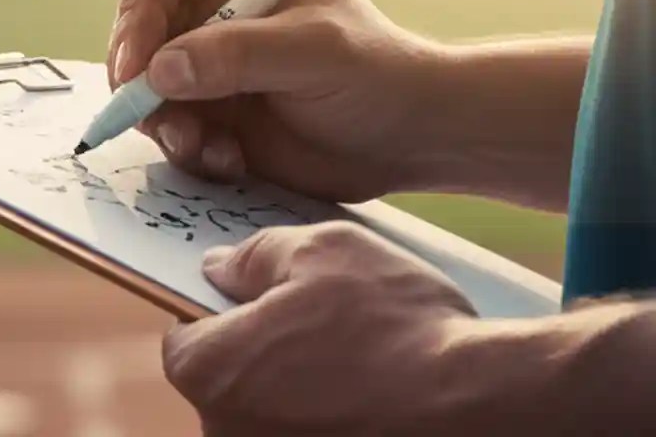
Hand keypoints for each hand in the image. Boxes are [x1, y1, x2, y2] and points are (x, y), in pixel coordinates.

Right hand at [107, 0, 440, 201]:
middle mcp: (213, 4)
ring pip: (143, 85)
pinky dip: (187, 148)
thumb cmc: (377, 75)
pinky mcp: (207, 107)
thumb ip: (239, 55)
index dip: (136, 12)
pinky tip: (231, 159)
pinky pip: (166, 127)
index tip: (136, 66)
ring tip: (208, 146)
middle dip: (139, 78)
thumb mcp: (315, 54)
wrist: (407, 137)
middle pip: (136, 28)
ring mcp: (206, 58)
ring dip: (163, 122)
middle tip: (154, 117)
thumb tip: (161, 70)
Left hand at [162, 221, 476, 435]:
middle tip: (324, 329)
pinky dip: (332, 421)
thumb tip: (219, 269)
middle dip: (264, 356)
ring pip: (271, 417)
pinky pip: (309, 435)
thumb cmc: (394, 323)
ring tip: (360, 367)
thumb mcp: (321, 250)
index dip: (222, 313)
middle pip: (229, 383)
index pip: (185, 337)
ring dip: (301, 395)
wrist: (481, 407)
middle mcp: (225, 431)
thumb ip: (255, 255)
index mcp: (208, 369)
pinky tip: (375, 402)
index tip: (263, 302)